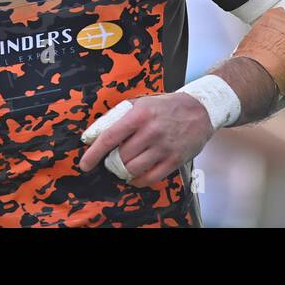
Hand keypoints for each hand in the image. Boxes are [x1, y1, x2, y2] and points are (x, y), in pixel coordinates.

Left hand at [79, 92, 214, 187]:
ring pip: (133, 169)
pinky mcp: (175, 159)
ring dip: (124, 171)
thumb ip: (115, 118)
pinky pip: (150, 178)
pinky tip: (135, 177)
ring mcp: (164, 147)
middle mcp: (151, 131)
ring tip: (123, 167)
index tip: (85, 164)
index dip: (94, 153)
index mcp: (139, 115)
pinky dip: (138, 180)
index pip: (110, 137)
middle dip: (112, 161)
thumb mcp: (140, 104)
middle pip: (121, 157)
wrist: (200, 110)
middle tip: (112, 160)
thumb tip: (92, 135)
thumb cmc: (164, 107)